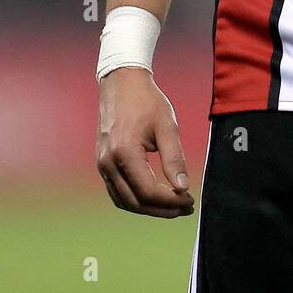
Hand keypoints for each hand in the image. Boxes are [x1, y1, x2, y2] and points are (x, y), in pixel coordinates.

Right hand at [96, 68, 194, 217]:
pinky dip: (136, 200)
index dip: (171, 201)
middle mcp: (108, 163)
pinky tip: (156, 197)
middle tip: (186, 207)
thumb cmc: (146, 101)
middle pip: (136, 202)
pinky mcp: (103, 164)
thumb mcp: (167, 126)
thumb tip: (183, 188)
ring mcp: (102, 165)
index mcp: (123, 153)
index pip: (148, 191)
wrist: (121, 83)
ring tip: (174, 205)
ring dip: (150, 208)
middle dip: (163, 209)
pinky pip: (118, 192)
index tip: (190, 199)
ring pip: (125, 201)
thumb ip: (175, 159)